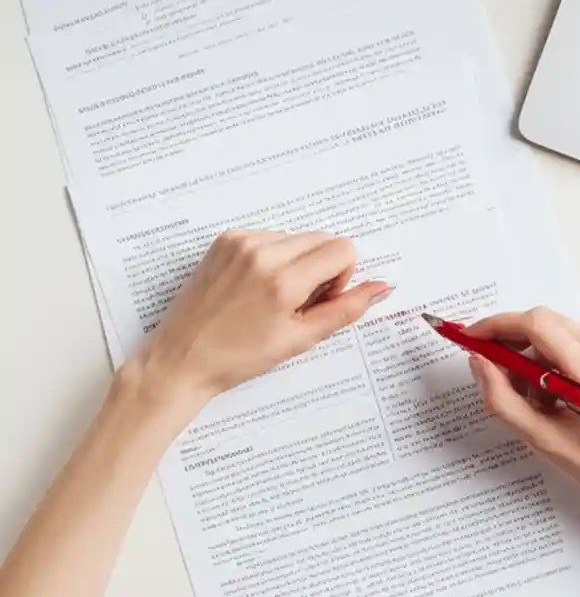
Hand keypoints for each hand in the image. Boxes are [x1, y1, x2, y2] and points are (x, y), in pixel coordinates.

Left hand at [123, 230, 391, 409]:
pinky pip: (270, 237)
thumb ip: (345, 309)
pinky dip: (274, 257)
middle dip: (323, 267)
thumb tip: (381, 287)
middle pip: (323, 239)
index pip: (342, 249)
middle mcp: (262, 252)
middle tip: (300, 302)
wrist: (181, 358)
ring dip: (299, 262)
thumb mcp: (300, 338)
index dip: (343, 276)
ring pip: (297, 238)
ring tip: (274, 297)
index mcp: (283, 280)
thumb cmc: (239, 357)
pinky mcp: (225, 240)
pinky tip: (256, 287)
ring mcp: (240, 242)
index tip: (322, 299)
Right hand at [465, 308, 579, 523]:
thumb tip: (479, 363)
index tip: (471, 339)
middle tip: (491, 371)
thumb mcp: (544, 440)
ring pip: (560, 336)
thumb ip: (504, 399)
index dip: (497, 325)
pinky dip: (555, 366)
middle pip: (547, 323)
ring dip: (534, 359)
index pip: (536, 324)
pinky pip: (577, 350)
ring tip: (530, 402)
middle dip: (513, 341)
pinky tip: (552, 402)